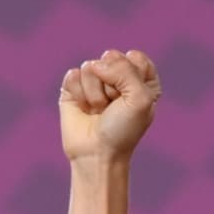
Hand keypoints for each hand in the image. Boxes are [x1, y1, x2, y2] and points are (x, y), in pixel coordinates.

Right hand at [58, 48, 158, 165]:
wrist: (96, 155)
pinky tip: (84, 110)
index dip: (131, 77)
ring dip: (95, 94)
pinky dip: (79, 95)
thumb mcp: (140, 98)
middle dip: (111, 84)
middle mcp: (117, 77)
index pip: (135, 58)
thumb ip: (126, 69)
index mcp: (140, 79)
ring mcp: (94, 81)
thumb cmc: (122, 131)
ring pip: (90, 66)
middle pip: (111, 58)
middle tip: (112, 106)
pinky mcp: (74, 88)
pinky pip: (73, 75)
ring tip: (98, 111)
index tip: (130, 99)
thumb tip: (95, 64)